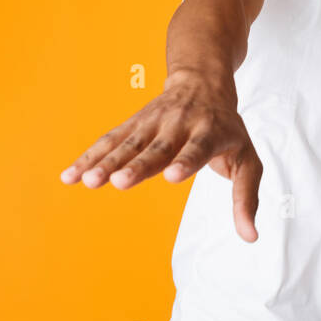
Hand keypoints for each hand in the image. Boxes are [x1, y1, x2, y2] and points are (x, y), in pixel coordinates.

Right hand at [58, 69, 263, 241]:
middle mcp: (180, 125)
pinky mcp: (134, 124)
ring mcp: (154, 122)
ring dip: (106, 161)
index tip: (173, 176)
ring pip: (128, 143)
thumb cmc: (228, 130)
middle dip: (139, 164)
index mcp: (210, 133)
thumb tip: (251, 237)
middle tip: (119, 182)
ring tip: (87, 181)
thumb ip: (246, 198)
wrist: (203, 83)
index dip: (186, 161)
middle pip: (157, 147)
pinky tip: (70, 175)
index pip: (198, 148)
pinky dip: (89, 156)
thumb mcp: (247, 160)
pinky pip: (109, 140)